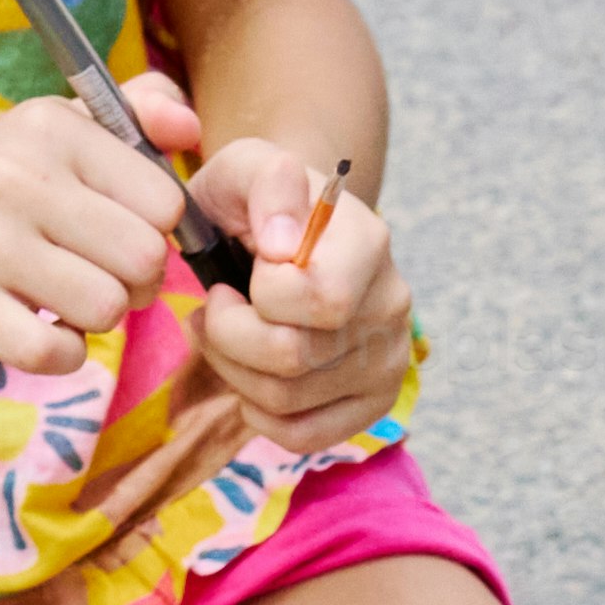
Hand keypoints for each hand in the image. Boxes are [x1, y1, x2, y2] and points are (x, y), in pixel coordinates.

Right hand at [0, 98, 190, 365]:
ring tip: (64, 299)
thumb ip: (134, 116)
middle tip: (100, 275)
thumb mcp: (52, 127)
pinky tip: (38, 329)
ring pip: (106, 308)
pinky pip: (56, 354)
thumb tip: (192, 130)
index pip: (164, 200)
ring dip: (98, 318)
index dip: (157, 230)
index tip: (120, 231)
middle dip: (136, 281)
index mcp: (50, 128)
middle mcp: (16, 177)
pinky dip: (60, 353)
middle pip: (143, 258)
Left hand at [178, 135, 414, 459]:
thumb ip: (266, 184)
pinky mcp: (374, 401)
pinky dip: (259, 413)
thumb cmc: (260, 204)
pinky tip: (250, 375)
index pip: (318, 301)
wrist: (293, 232)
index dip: (254, 298)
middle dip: (228, 339)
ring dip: (233, 372)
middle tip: (214, 310)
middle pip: (292, 358)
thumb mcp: (247, 167)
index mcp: (368, 242)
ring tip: (224, 335)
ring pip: (288, 400)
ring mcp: (388, 358)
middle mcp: (391, 304)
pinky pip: (304, 436)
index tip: (234, 276)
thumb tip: (282, 246)